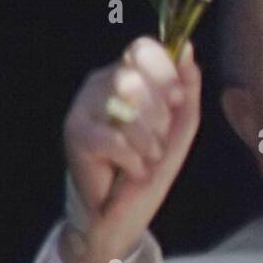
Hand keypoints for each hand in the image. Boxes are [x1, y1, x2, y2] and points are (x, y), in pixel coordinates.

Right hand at [60, 36, 201, 262]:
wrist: (123, 214)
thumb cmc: (150, 165)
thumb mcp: (180, 125)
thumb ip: (187, 87)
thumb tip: (187, 48)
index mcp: (129, 75)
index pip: (142, 48)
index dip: (164, 72)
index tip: (176, 100)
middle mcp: (102, 83)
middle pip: (135, 76)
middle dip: (158, 116)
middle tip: (156, 142)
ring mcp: (84, 106)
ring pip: (125, 106)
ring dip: (146, 143)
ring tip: (143, 159)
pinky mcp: (75, 133)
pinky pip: (115, 140)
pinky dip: (132, 161)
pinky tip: (129, 170)